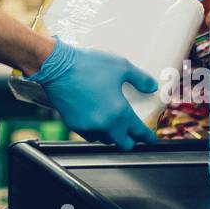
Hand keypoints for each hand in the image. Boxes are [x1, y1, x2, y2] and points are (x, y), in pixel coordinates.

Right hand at [28, 38, 157, 149]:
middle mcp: (104, 124)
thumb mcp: (121, 66)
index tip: (151, 140)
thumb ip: (140, 79)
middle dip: (130, 140)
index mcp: (119, 112)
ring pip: (105, 139)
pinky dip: (95, 131)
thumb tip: (152, 86)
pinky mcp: (74, 124)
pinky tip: (96, 119)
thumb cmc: (88, 65)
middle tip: (133, 134)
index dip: (147, 137)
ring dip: (111, 135)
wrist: (57, 67)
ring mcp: (88, 126)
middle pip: (122, 143)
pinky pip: (89, 134)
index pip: (138, 132)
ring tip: (113, 124)